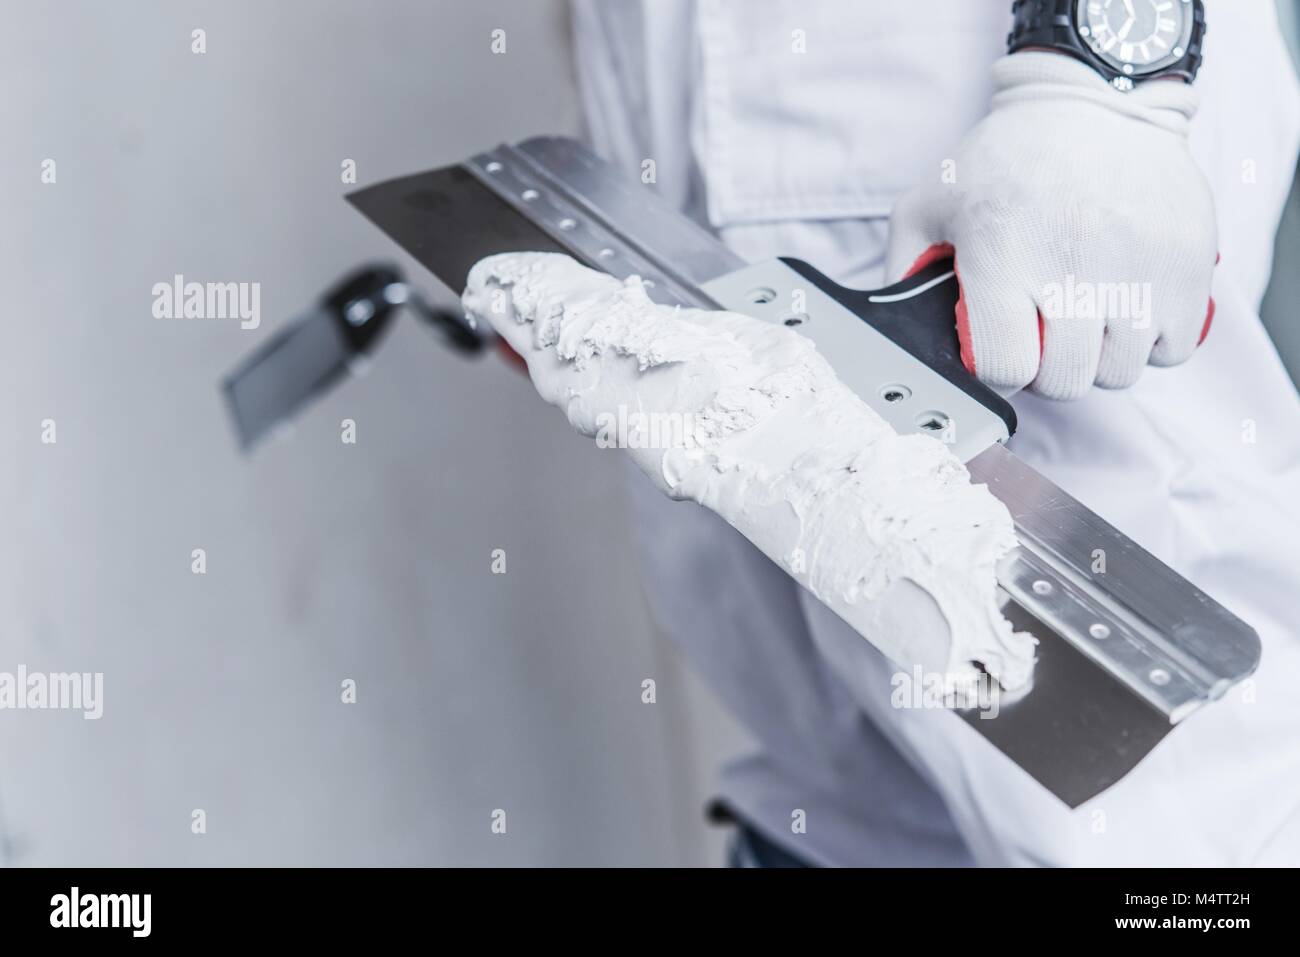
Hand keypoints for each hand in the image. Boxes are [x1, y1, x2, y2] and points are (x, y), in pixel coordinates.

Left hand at [886, 53, 1217, 399]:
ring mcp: (1138, 265)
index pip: (1006, 369)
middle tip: (1043, 333)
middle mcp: (1073, 263)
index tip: (1001, 350)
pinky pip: (1173, 347)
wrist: (1097, 98)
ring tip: (1086, 317)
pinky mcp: (1189, 260)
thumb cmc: (1005, 159)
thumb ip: (903, 268)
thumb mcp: (931, 201)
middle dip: (1048, 370)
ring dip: (1100, 358)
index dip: (1000, 371)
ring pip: (1120, 372)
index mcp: (1002, 253)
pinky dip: (1152, 341)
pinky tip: (1129, 307)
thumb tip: (895, 333)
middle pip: (1066, 382)